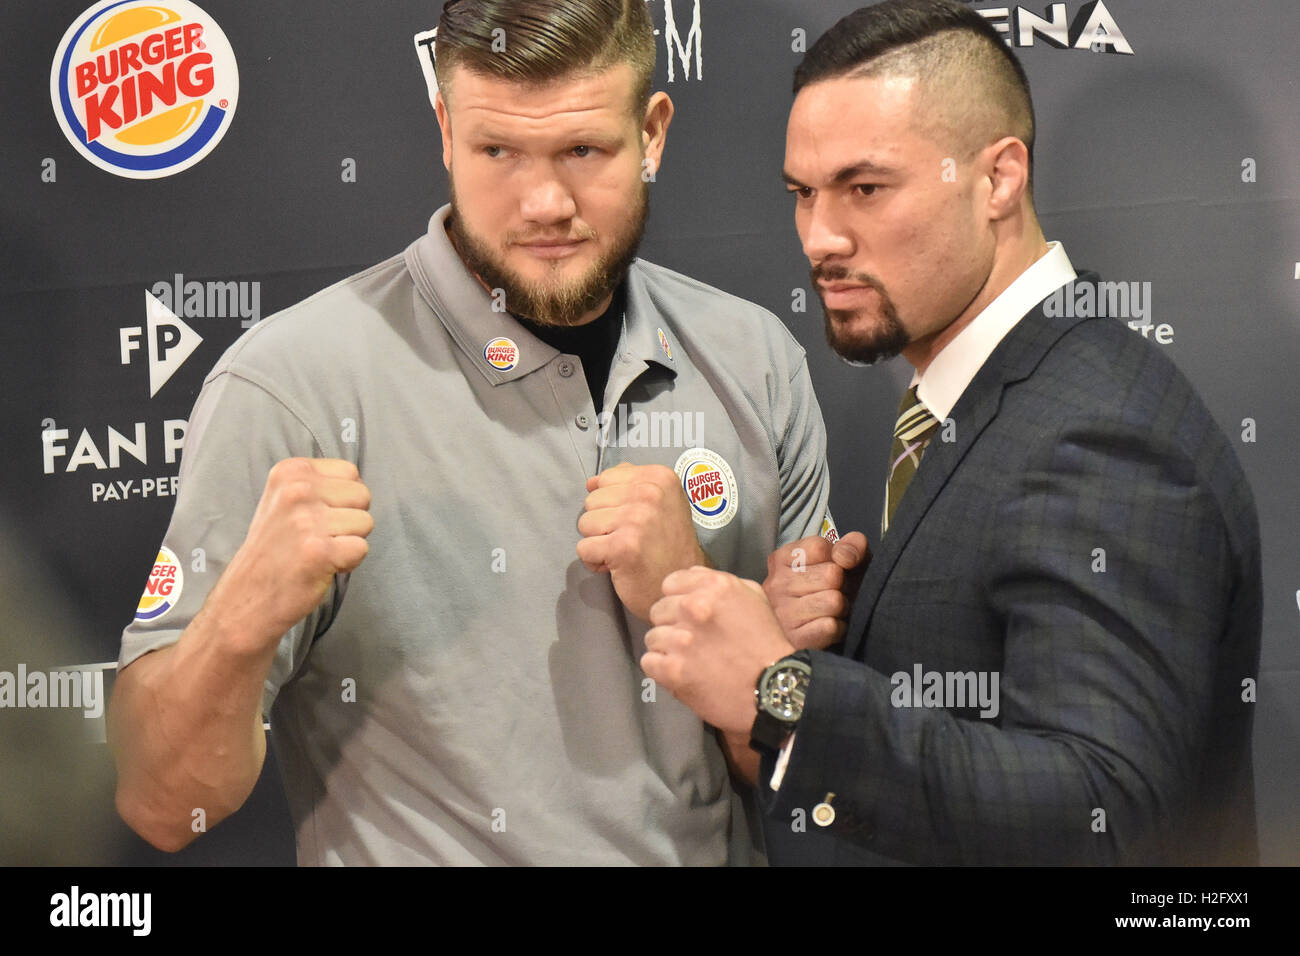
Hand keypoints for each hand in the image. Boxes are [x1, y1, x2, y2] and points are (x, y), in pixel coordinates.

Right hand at [213, 458, 372, 651]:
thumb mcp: (283, 500)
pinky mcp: (319, 550)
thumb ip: (317, 486)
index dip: (343, 499)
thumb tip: (357, 484)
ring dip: (349, 541)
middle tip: (319, 537)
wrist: (246, 598)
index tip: (318, 517)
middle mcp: (297, 490)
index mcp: (290, 471)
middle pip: (363, 495)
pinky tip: (322, 567)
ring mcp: (307, 520)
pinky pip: (361, 548)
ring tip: (319, 552)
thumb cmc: (273, 552)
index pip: (350, 472)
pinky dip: (348, 562)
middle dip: (350, 519)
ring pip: (366, 522)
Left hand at [576, 462, 707, 619]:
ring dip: (599, 542)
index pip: (606, 479)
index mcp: (660, 478)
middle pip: (592, 500)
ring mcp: (637, 519)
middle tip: (630, 538)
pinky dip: (595, 561)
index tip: (634, 520)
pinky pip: (584, 548)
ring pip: (585, 523)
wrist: (680, 584)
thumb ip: (630, 484)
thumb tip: (593, 481)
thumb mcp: (661, 502)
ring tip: (623, 551)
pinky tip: (617, 565)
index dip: (613, 503)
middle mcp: (650, 493)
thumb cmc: (667, 545)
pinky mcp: (622, 546)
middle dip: (604, 523)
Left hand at [642, 567, 794, 733]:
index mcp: (714, 585)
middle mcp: (694, 607)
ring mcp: (681, 639)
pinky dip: (662, 670)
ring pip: (652, 637)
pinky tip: (682, 674)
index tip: (689, 616)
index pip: (670, 583)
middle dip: (672, 625)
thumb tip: (692, 578)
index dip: (678, 600)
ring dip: (667, 649)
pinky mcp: (672, 669)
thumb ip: (720, 583)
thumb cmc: (767, 643)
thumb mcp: (754, 598)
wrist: (775, 689)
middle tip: (692, 642)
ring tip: (690, 661)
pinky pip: (649, 662)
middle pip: (658, 610)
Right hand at [763, 531, 868, 649]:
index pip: (820, 548)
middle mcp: (775, 584)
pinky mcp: (793, 639)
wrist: (822, 636)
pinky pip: (831, 627)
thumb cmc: (833, 589)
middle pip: (832, 574)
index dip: (836, 559)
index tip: (830, 569)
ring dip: (841, 608)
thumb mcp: (846, 559)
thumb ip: (853, 545)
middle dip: (841, 585)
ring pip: (834, 601)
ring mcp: (782, 613)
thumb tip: (844, 557)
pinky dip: (838, 628)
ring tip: (828, 610)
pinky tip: (826, 626)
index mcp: (782, 558)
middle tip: (830, 593)